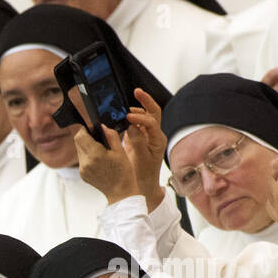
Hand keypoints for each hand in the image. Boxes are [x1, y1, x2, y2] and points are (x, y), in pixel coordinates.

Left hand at [74, 124, 138, 204]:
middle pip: (78, 142)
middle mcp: (85, 162)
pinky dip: (88, 156)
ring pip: (79, 150)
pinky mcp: (82, 174)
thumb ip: (111, 136)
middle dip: (86, 136)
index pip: (80, 136)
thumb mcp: (121, 151)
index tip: (94, 128)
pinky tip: (99, 159)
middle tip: (99, 137)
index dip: (86, 129)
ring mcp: (82, 170)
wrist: (120, 193)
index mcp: (95, 155)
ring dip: (87, 146)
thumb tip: (102, 126)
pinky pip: (82, 160)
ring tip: (101, 149)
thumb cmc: (124, 172)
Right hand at [124, 88, 166, 208]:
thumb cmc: (143, 175)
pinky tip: (119, 118)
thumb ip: (137, 141)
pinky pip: (135, 124)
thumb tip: (132, 126)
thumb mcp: (141, 159)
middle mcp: (154, 135)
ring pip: (144, 116)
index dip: (140, 117)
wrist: (143, 185)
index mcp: (157, 140)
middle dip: (145, 100)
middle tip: (136, 91)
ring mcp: (146, 136)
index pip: (152, 121)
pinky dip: (128, 118)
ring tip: (123, 108)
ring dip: (135, 109)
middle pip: (153, 111)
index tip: (128, 117)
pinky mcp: (138, 138)